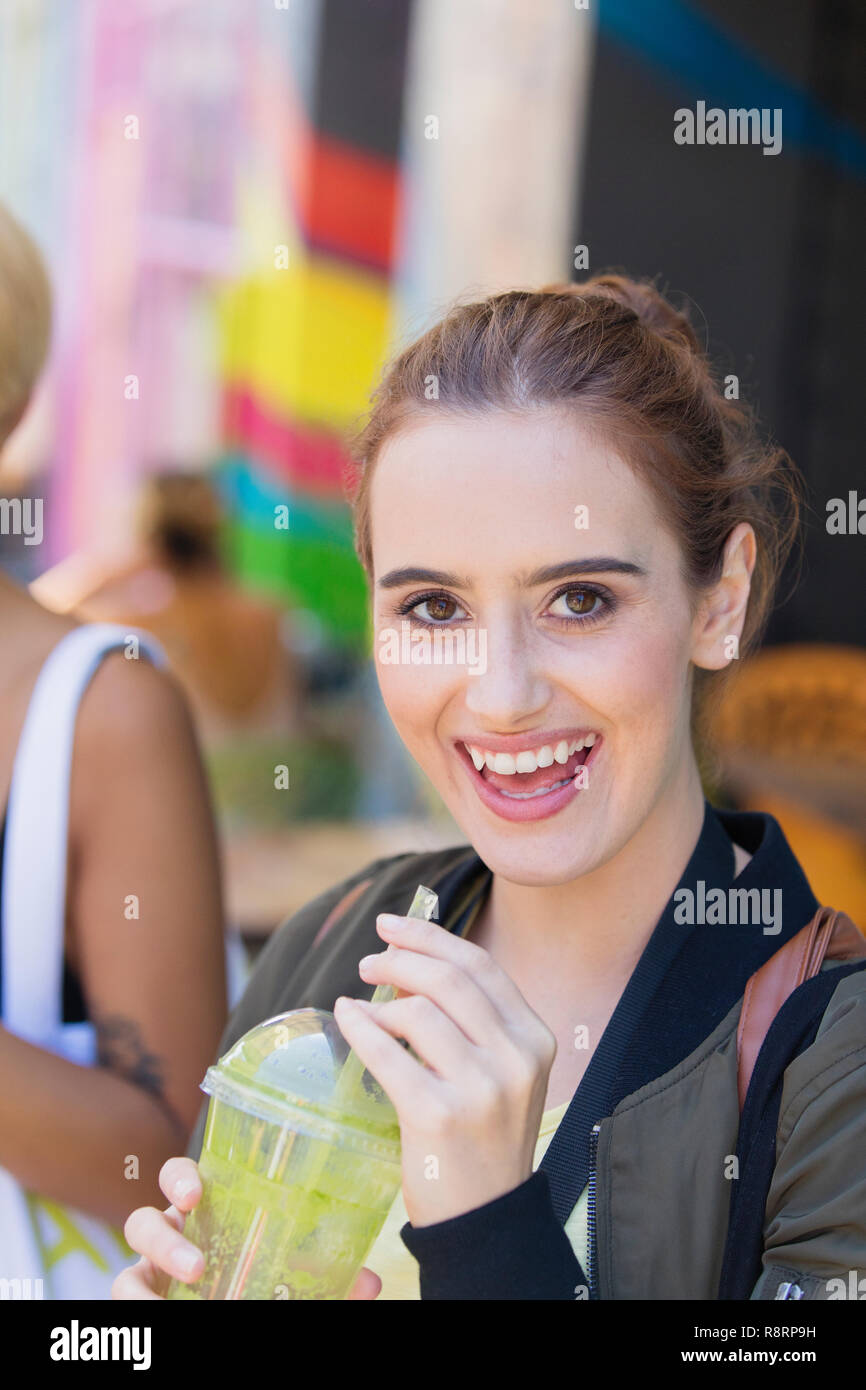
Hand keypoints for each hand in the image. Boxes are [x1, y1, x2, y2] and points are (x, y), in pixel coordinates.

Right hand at [112, 1156, 380, 1299]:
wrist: (246, 1308)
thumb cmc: (262, 1283)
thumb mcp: (294, 1276)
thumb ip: (325, 1275)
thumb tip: (370, 1281)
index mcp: (204, 1215)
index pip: (177, 1179)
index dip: (178, 1179)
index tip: (196, 1193)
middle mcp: (170, 1240)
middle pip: (141, 1222)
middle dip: (161, 1238)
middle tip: (196, 1264)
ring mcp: (151, 1276)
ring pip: (125, 1273)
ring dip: (147, 1286)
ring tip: (180, 1302)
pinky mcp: (143, 1304)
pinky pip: (125, 1304)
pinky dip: (139, 1313)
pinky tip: (156, 1321)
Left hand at [334, 912, 555, 1228]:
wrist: (484, 1219)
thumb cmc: (483, 1138)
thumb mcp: (502, 1073)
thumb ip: (473, 1022)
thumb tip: (409, 963)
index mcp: (534, 1039)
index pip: (481, 966)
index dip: (432, 937)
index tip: (393, 926)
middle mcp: (515, 1059)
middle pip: (449, 979)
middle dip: (401, 957)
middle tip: (370, 961)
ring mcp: (480, 1089)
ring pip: (419, 1011)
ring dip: (380, 998)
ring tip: (362, 1004)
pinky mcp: (438, 1116)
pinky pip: (388, 1053)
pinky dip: (361, 1027)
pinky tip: (347, 1018)